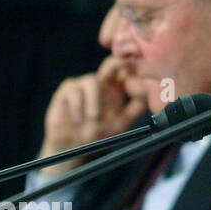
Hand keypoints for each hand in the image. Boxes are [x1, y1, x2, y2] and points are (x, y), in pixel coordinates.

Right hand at [39, 56, 147, 174]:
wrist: (74, 146)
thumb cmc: (100, 133)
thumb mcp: (124, 121)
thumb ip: (137, 105)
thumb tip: (143, 88)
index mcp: (117, 88)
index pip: (127, 70)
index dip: (134, 68)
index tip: (135, 76)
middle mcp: (102, 83)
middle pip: (111, 64)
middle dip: (117, 63)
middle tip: (124, 67)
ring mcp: (84, 85)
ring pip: (92, 80)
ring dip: (93, 100)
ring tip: (93, 117)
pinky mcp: (67, 91)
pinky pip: (74, 90)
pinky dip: (77, 105)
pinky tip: (78, 119)